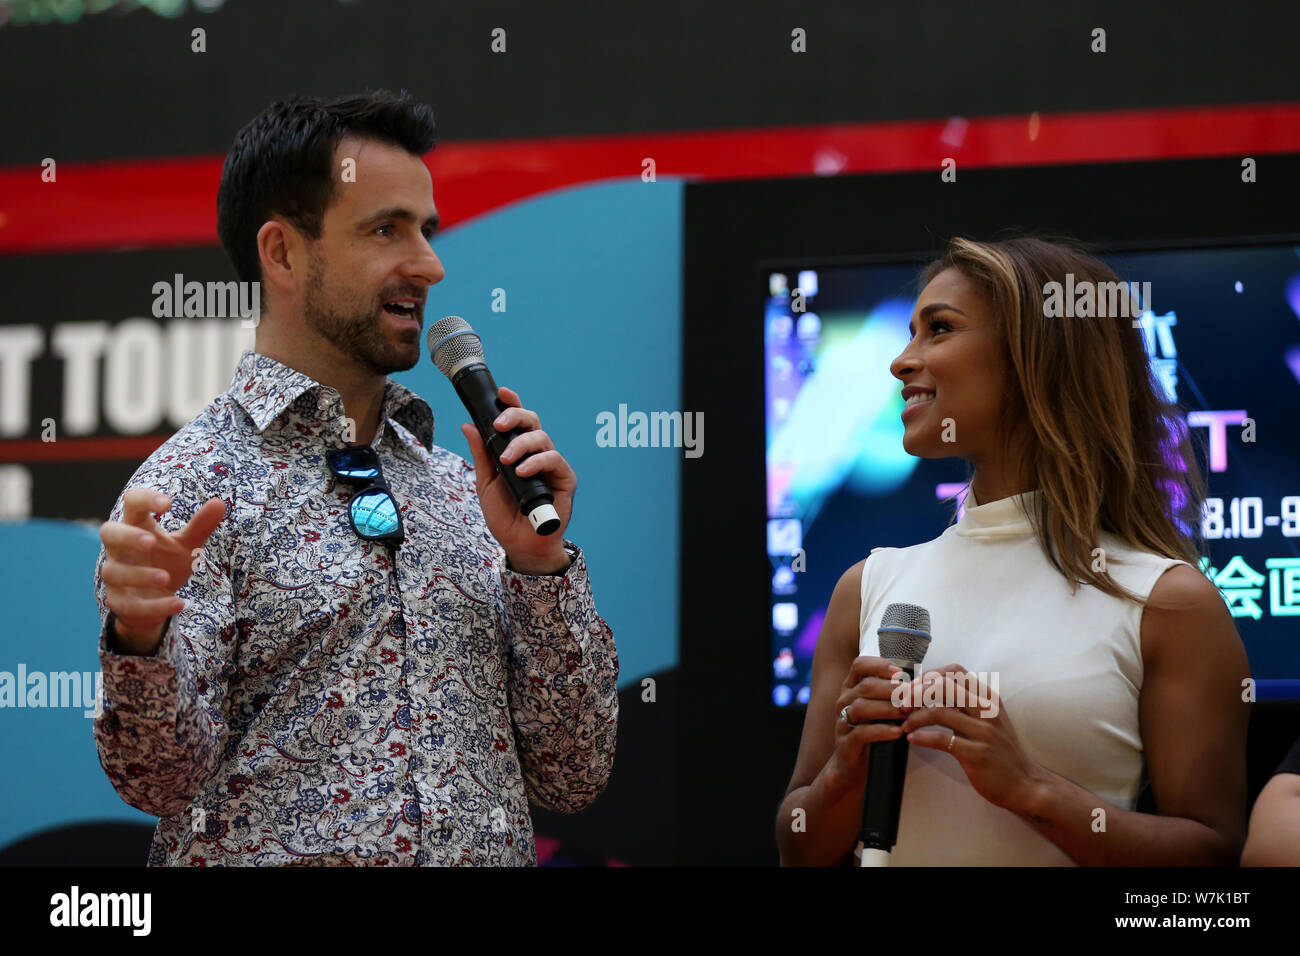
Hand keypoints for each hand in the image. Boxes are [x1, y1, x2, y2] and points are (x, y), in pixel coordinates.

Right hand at [98, 488, 226, 653]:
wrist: (154, 601)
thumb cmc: (166, 562)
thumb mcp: (187, 544)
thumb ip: (201, 525)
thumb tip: (219, 503)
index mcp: (136, 526)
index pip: (132, 503)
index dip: (145, 499)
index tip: (167, 503)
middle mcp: (120, 549)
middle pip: (109, 533)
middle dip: (127, 536)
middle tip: (151, 541)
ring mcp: (115, 576)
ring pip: (114, 572)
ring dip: (140, 575)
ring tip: (166, 577)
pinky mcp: (119, 603)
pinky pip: (130, 605)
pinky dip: (154, 606)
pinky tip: (178, 604)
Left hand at [459, 385, 575, 573]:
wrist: (519, 544)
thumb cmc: (505, 515)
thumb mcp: (485, 482)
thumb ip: (481, 454)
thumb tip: (468, 425)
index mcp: (519, 451)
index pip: (518, 422)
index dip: (512, 404)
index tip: (502, 393)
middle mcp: (536, 454)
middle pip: (533, 422)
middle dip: (515, 416)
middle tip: (498, 424)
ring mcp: (552, 466)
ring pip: (542, 438)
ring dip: (521, 444)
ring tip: (506, 460)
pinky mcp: (565, 479)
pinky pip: (554, 460)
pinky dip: (536, 462)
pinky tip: (522, 471)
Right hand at [822, 655, 908, 800]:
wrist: (854, 767)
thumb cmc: (874, 733)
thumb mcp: (881, 709)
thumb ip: (893, 694)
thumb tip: (922, 681)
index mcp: (851, 688)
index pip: (859, 665)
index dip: (880, 665)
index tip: (901, 672)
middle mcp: (844, 701)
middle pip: (865, 686)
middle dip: (893, 689)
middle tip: (914, 695)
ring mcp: (842, 722)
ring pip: (862, 707)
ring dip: (888, 708)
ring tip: (908, 712)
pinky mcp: (846, 743)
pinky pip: (862, 733)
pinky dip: (882, 731)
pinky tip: (898, 731)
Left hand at [898, 663, 1047, 812]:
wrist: (1024, 784)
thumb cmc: (1001, 751)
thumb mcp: (988, 720)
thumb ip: (965, 704)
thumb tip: (929, 691)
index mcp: (988, 698)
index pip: (955, 671)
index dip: (929, 675)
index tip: (914, 688)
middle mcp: (987, 710)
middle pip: (944, 685)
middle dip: (917, 692)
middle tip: (903, 704)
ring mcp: (983, 732)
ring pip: (939, 712)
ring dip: (915, 717)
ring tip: (905, 724)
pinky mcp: (976, 754)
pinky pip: (941, 739)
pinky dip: (921, 737)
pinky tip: (912, 739)